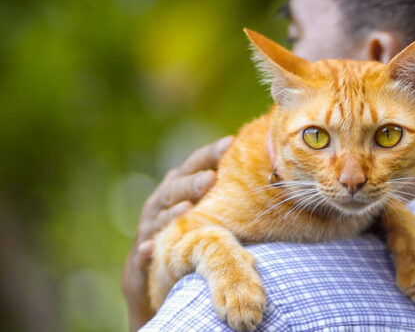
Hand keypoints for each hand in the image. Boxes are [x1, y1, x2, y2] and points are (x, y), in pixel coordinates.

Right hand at [122, 136, 232, 330]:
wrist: (152, 280)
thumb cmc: (189, 235)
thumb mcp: (206, 212)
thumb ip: (224, 192)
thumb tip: (267, 173)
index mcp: (178, 187)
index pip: (194, 164)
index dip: (211, 154)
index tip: (231, 143)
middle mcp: (160, 204)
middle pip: (175, 188)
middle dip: (192, 182)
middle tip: (210, 178)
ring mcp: (147, 230)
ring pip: (158, 218)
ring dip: (172, 213)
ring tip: (187, 208)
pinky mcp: (139, 260)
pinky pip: (142, 253)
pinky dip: (146, 250)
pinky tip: (151, 247)